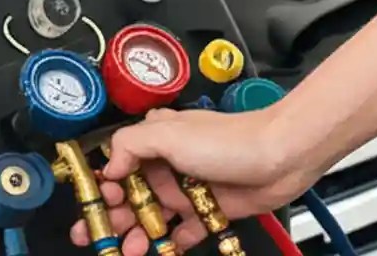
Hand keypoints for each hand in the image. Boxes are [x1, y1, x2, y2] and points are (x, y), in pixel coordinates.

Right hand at [69, 107, 317, 254]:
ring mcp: (189, 188)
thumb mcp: (169, 133)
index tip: (97, 203)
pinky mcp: (210, 210)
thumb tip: (109, 165)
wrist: (280, 156)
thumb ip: (131, 144)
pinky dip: (173, 242)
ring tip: (130, 250)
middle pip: (132, 194)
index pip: (119, 164)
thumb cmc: (225, 141)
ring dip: (139, 233)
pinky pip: (185, 231)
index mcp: (155, 140)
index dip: (105, 185)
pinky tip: (163, 250)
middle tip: (97, 237)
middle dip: (113, 216)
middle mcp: (169, 164)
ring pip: (155, 216)